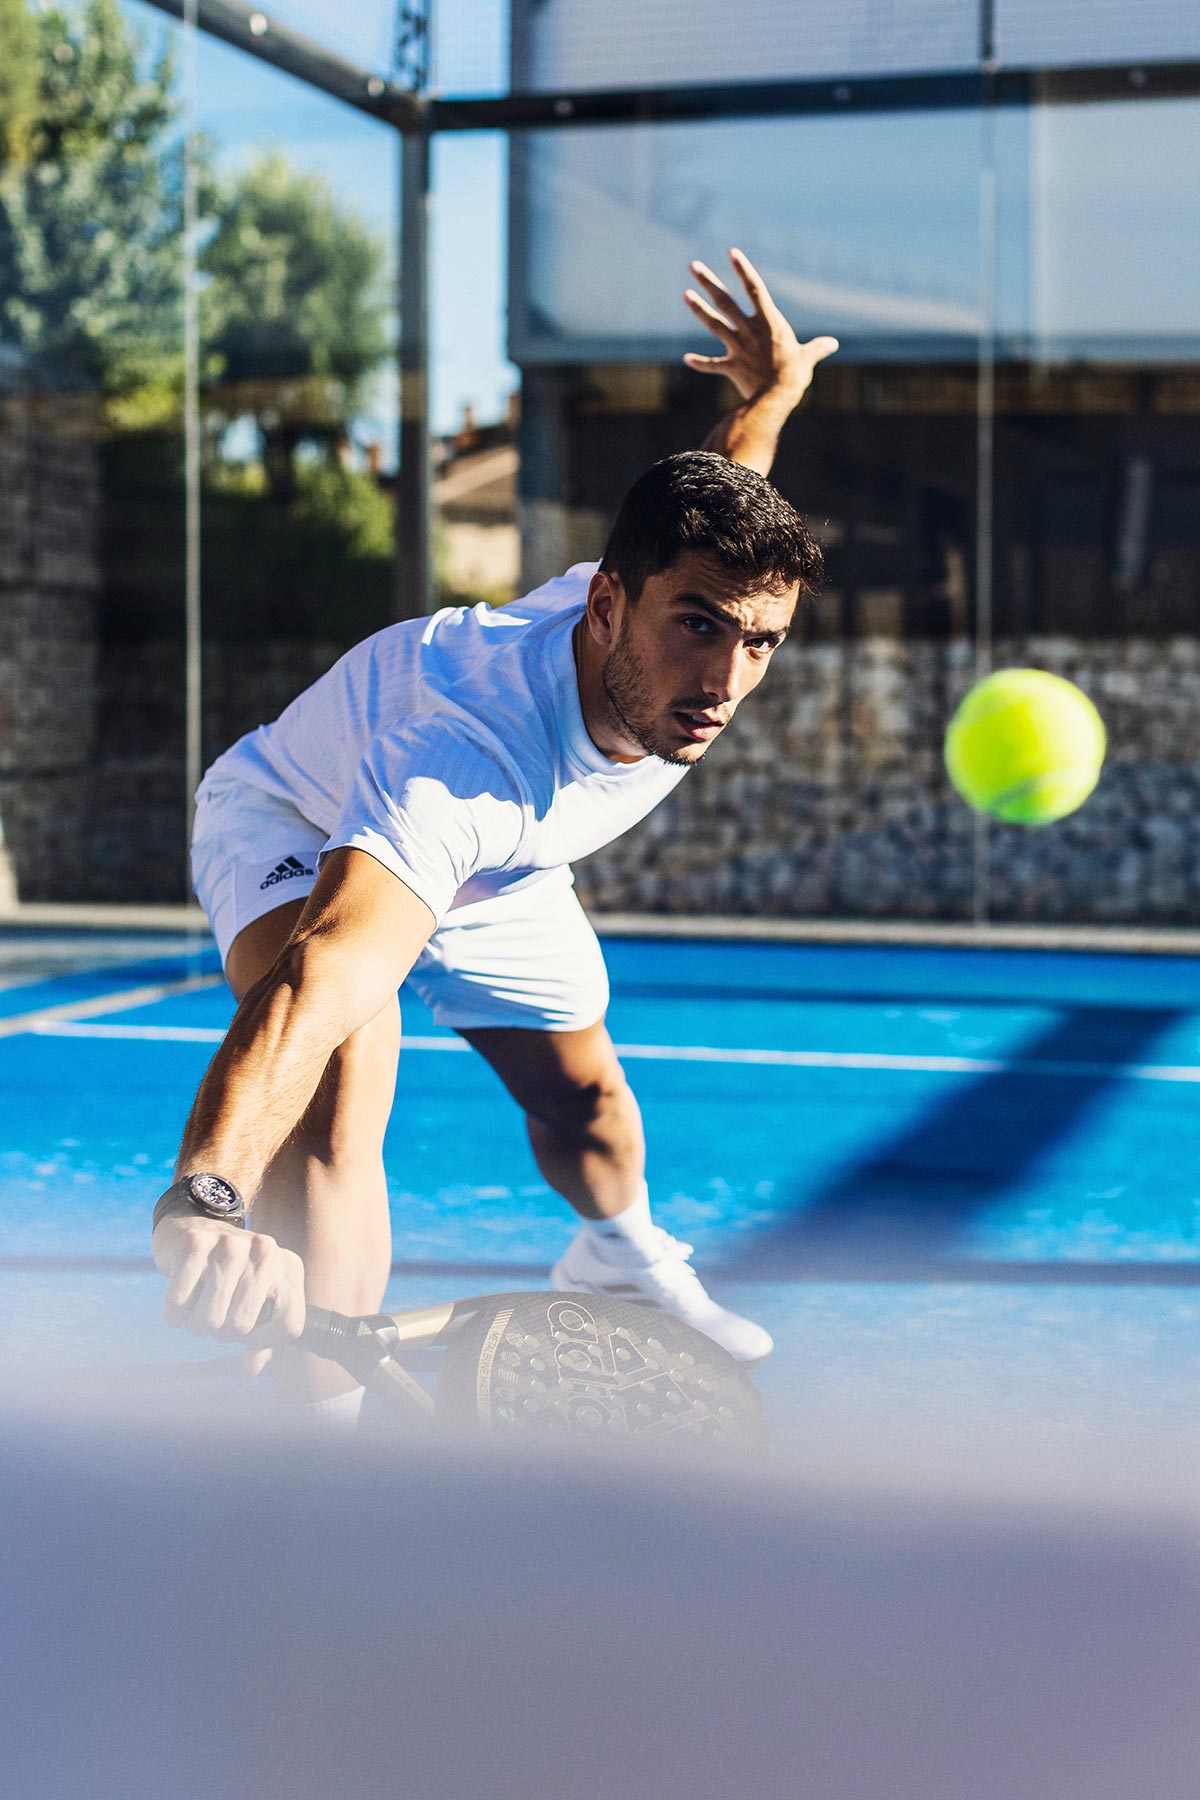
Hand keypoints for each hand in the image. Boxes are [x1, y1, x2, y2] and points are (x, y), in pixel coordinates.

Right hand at [153, 1216, 305, 1346]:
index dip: (264, 1342)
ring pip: (208, 1321)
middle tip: (213, 1312)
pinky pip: (178, 1305)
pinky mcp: (195, 1245)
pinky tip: (179, 1296)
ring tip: (196, 1304)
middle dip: (220, 1332)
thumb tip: (251, 1369)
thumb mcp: (256, 1296)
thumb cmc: (230, 1271)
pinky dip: (173, 1313)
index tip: (246, 1334)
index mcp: (287, 1268)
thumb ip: (261, 1337)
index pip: (290, 1327)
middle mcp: (266, 1253)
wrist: (196, 1220)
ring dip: (194, 1324)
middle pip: (241, 1328)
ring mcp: (230, 1246)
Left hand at [683, 247, 837, 406]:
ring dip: (698, 309)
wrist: (776, 398)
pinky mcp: (732, 367)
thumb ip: (817, 348)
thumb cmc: (795, 375)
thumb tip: (832, 344)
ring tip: (685, 294)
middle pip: (725, 301)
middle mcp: (750, 330)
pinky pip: (712, 365)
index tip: (732, 252)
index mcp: (770, 322)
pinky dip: (700, 362)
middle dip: (709, 282)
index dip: (743, 270)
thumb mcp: (808, 358)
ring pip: (714, 324)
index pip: (755, 289)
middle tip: (693, 265)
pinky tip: (687, 359)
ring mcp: (738, 347)